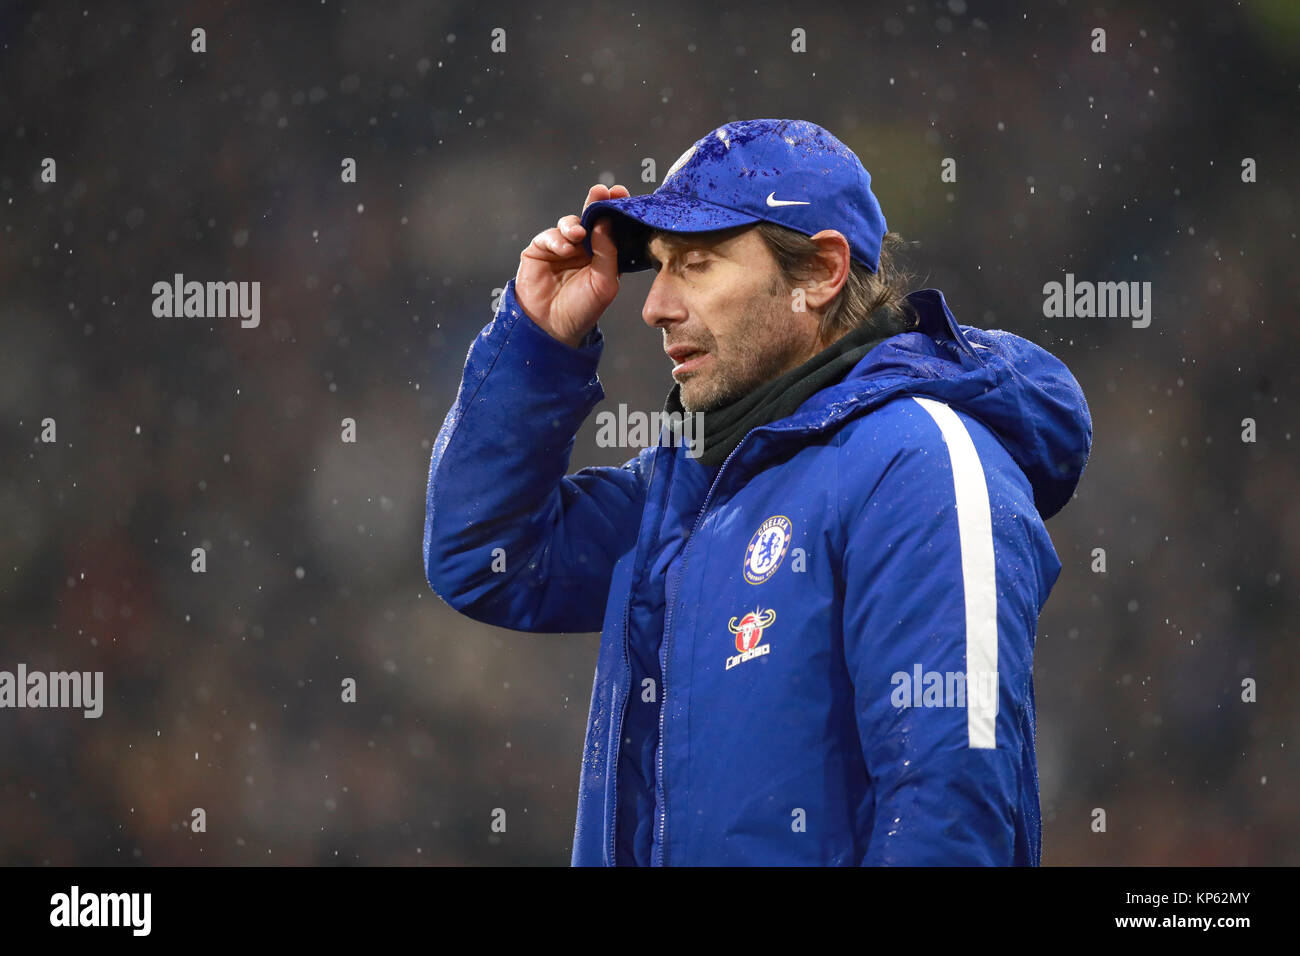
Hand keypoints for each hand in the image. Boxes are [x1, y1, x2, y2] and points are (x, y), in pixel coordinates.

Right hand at [515, 183, 629, 347]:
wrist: (552, 327)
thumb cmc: (582, 309)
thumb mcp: (605, 282)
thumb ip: (608, 252)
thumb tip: (605, 222)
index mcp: (603, 254)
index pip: (611, 227)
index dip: (615, 210)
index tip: (622, 195)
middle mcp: (584, 248)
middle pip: (591, 217)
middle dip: (596, 202)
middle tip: (602, 192)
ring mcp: (562, 247)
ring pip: (570, 223)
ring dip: (574, 225)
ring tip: (578, 234)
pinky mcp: (540, 249)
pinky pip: (549, 235)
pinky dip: (557, 238)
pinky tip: (564, 248)